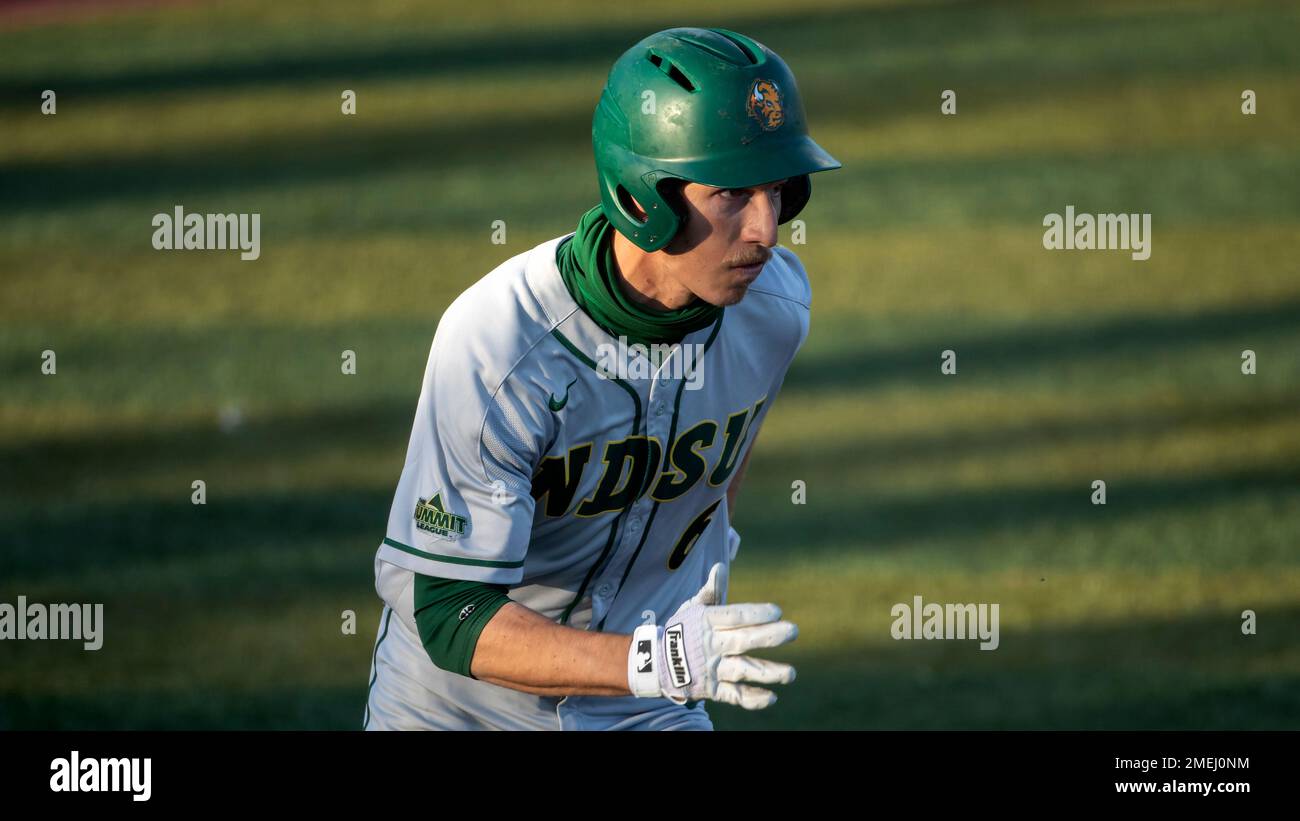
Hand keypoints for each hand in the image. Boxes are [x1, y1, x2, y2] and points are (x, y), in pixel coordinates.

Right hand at [627, 562, 796, 709]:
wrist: (656, 662)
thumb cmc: (682, 629)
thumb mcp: (693, 608)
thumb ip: (711, 591)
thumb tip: (720, 567)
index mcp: (708, 622)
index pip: (734, 616)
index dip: (755, 614)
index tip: (777, 611)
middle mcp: (712, 645)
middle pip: (743, 641)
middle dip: (769, 636)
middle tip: (793, 631)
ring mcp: (712, 668)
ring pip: (742, 671)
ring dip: (767, 672)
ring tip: (790, 674)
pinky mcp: (712, 689)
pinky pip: (733, 696)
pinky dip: (751, 699)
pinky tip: (771, 697)